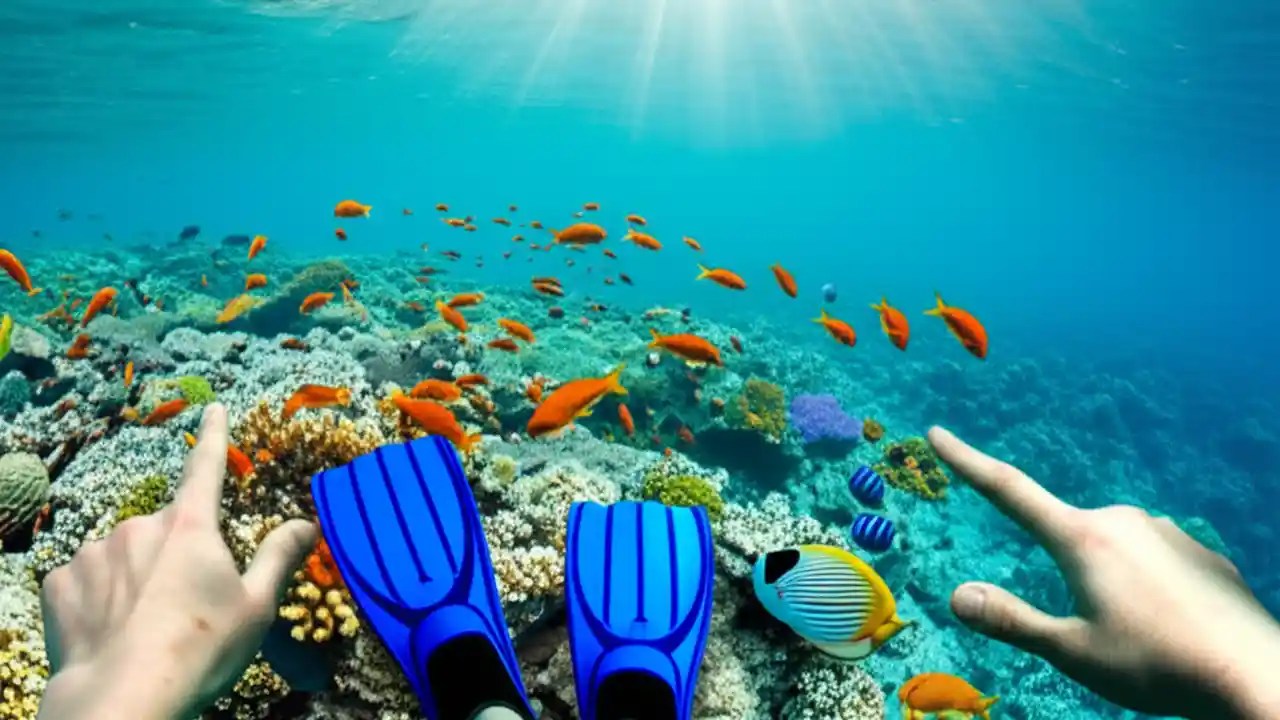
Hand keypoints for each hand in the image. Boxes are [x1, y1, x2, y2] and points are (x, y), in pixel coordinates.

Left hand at [38, 404, 316, 719]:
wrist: (122, 698)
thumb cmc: (201, 650)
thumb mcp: (256, 608)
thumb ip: (279, 557)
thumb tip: (309, 522)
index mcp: (191, 527)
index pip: (206, 467)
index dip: (214, 436)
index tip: (215, 408)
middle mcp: (140, 527)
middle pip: (164, 531)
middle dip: (173, 558)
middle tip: (185, 607)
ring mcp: (94, 554)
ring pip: (121, 557)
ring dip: (133, 579)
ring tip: (145, 627)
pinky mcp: (60, 584)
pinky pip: (84, 582)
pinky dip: (96, 600)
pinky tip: (108, 631)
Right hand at [929, 426, 1279, 719]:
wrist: (1254, 675)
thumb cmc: (1155, 666)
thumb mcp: (1071, 651)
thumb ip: (1011, 620)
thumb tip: (956, 595)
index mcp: (1081, 539)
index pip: (1008, 490)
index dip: (967, 462)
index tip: (937, 433)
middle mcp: (1122, 520)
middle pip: (1070, 538)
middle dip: (1071, 576)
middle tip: (1100, 634)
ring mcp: (1166, 531)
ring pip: (1115, 551)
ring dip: (1112, 583)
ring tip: (1142, 639)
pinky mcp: (1199, 552)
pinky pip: (1157, 563)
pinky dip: (1151, 590)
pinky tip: (1172, 628)